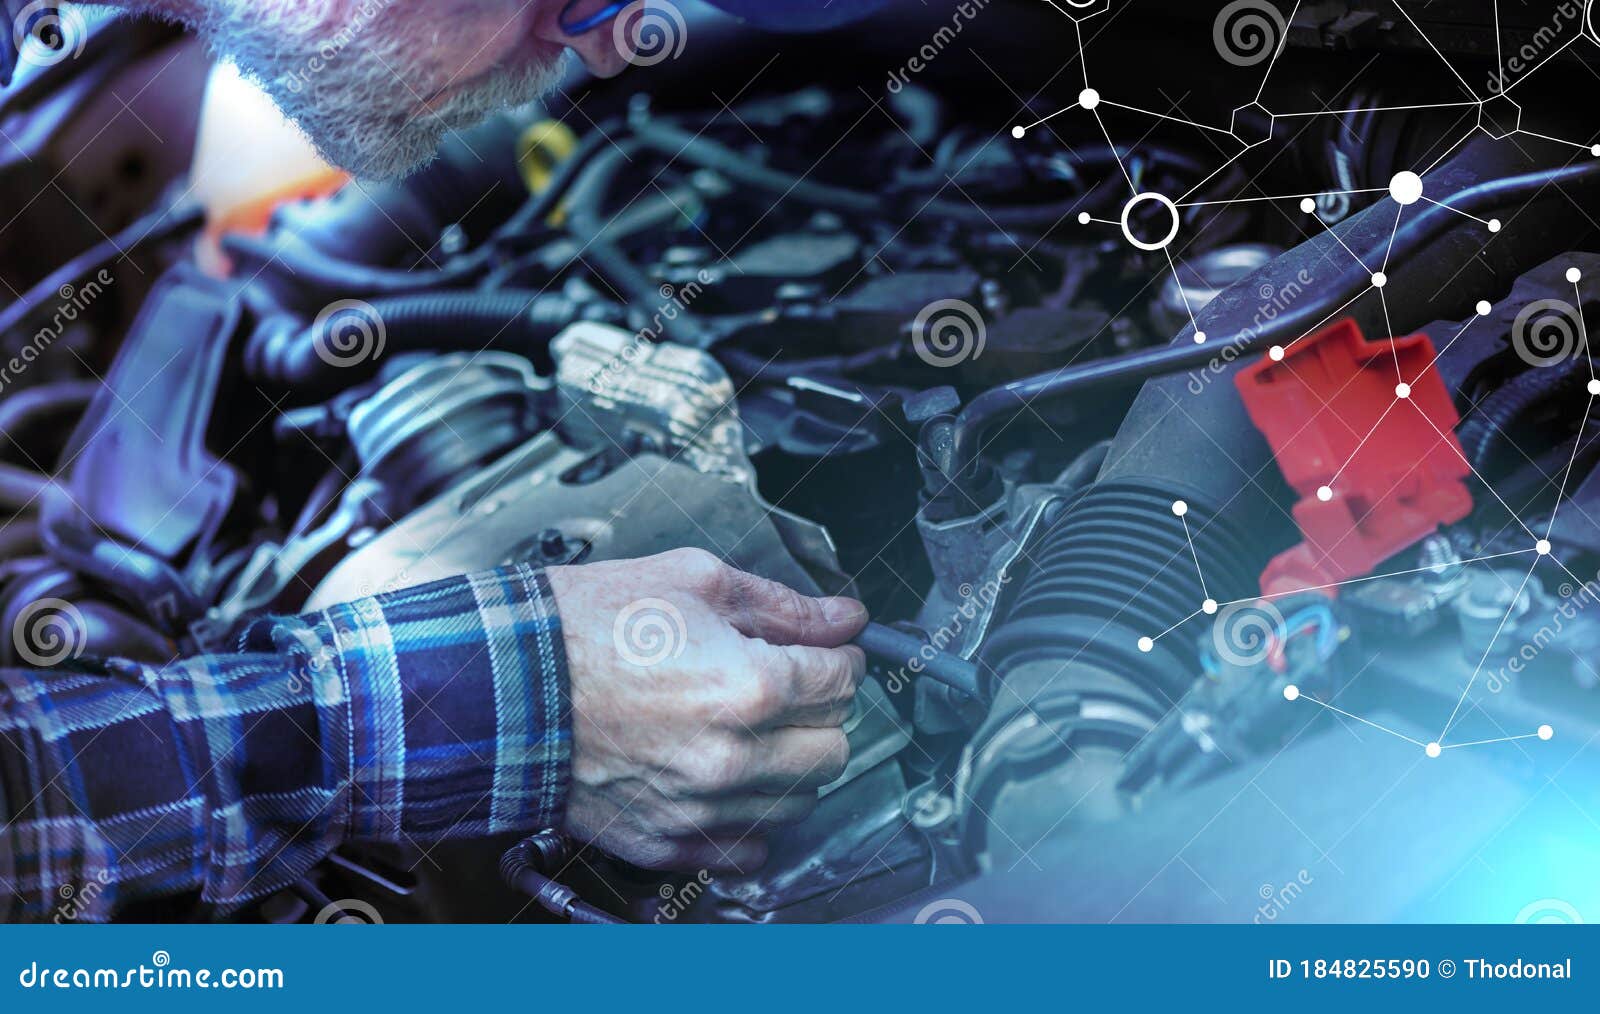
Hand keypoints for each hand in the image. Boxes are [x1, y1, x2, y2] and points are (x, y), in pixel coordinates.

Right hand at [544, 548, 868, 872]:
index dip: (838, 658)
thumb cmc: (582, 628)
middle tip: (791, 686)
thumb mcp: (692, 581)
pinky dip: (750, 818)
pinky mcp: (666, 840)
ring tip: (750, 728)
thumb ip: (783, 605)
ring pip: (799, 801)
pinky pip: (747, 849)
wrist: (502, 684)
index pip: (841, 682)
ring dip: (790, 764)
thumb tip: (840, 617)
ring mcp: (699, 807)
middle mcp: (732, 757)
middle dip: (821, 712)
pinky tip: (728, 779)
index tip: (825, 652)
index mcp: (749, 686)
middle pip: (833, 748)